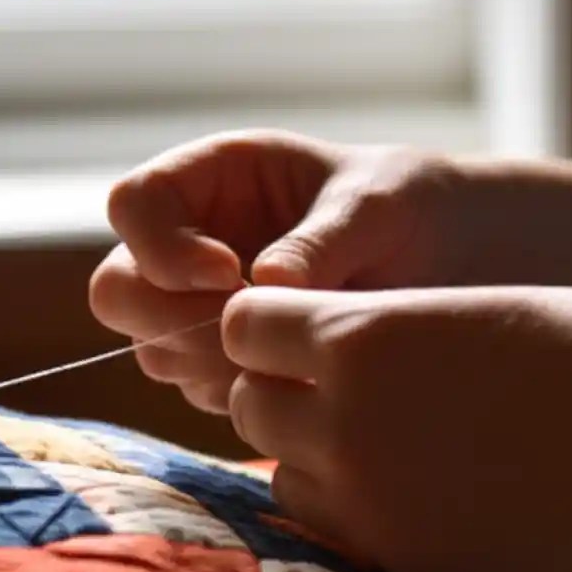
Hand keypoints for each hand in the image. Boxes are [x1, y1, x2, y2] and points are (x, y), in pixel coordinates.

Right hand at [89, 130, 479, 413]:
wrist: (453, 262)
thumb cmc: (409, 207)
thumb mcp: (377, 206)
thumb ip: (321, 240)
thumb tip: (267, 285)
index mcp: (215, 179)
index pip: (134, 203)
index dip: (161, 246)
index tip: (230, 273)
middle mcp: (193, 243)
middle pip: (118, 290)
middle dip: (175, 317)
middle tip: (254, 328)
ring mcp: (205, 308)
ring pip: (155, 351)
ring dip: (211, 362)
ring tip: (291, 351)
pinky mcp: (230, 361)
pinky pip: (201, 391)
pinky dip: (242, 393)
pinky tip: (302, 374)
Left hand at [220, 284, 571, 571]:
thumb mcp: (493, 310)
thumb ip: (401, 330)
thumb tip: (343, 349)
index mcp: (366, 337)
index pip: (245, 323)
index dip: (276, 318)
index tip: (317, 321)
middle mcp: (347, 426)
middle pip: (249, 401)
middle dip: (284, 384)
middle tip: (354, 380)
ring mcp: (377, 512)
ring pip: (284, 471)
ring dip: (314, 450)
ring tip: (392, 437)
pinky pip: (341, 535)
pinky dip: (358, 510)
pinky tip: (426, 490)